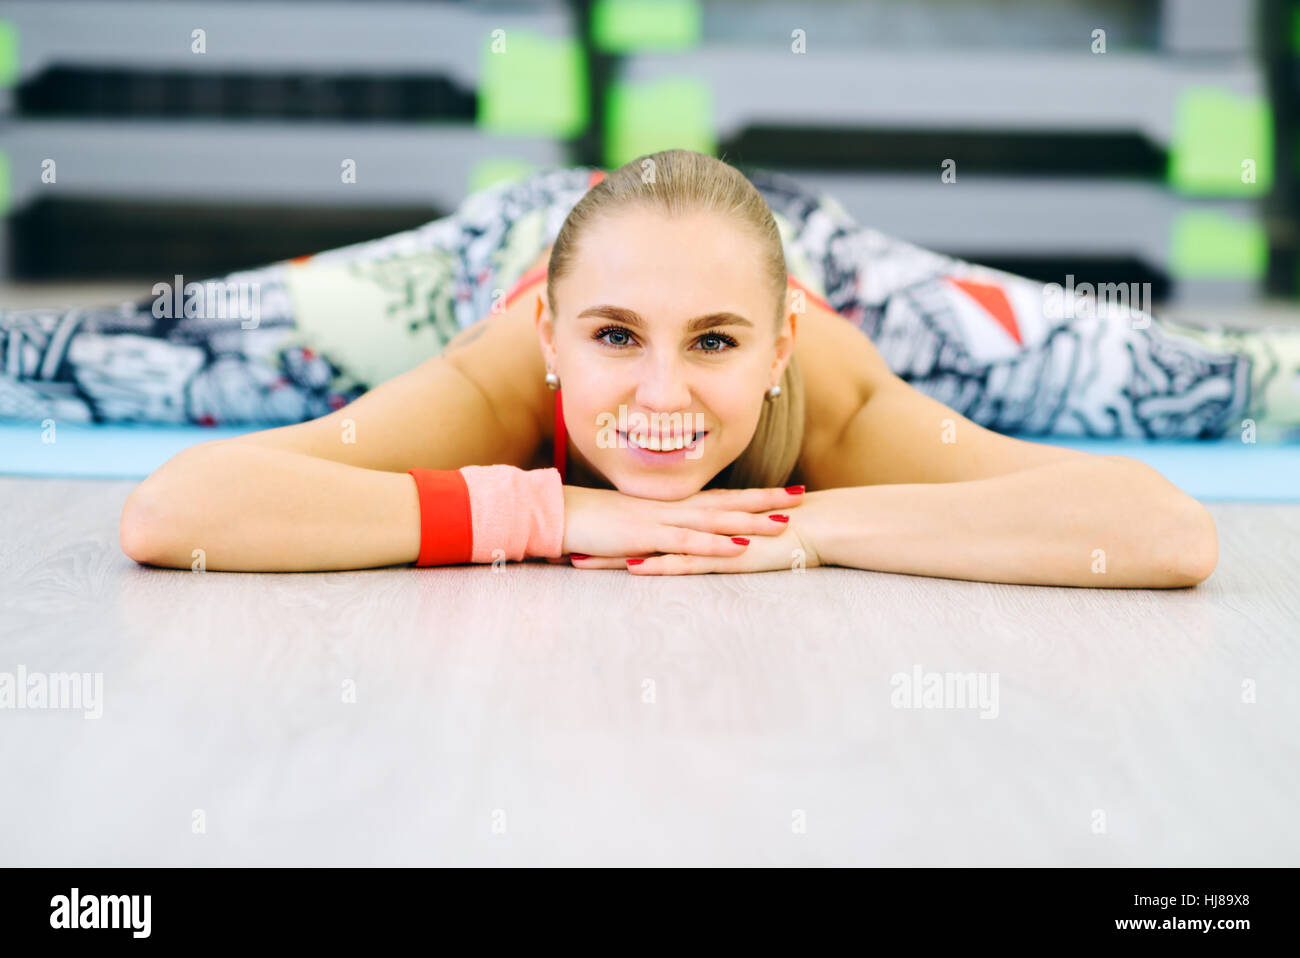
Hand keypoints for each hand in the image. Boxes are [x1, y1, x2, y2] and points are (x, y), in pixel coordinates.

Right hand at [560, 484, 806, 562]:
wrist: (558, 514)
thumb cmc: (591, 521)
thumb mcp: (631, 525)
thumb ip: (656, 530)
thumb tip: (675, 539)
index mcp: (670, 505)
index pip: (720, 498)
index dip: (753, 496)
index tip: (784, 492)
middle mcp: (672, 508)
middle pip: (727, 502)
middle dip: (766, 501)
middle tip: (802, 497)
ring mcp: (661, 521)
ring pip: (715, 520)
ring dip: (750, 521)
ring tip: (784, 523)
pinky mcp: (647, 537)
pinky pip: (687, 542)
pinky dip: (715, 544)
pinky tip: (738, 547)